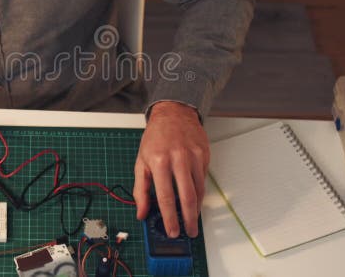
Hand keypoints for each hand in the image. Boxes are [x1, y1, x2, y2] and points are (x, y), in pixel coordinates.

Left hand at [133, 101, 208, 237]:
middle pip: (187, 197)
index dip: (169, 218)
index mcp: (159, 161)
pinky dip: (200, 193)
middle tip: (188, 231)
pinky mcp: (204, 155)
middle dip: (188, 219)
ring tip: (192, 220)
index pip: (165, 197)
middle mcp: (178, 159)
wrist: (173, 113)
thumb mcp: (141, 161)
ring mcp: (193, 157)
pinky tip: (195, 201)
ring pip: (199, 191)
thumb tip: (141, 212)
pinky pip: (203, 180)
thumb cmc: (156, 137)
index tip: (171, 230)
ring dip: (196, 209)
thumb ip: (140, 189)